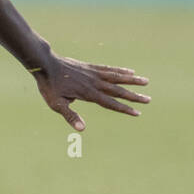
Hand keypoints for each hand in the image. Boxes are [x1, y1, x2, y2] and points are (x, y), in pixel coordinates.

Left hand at [31, 54, 149, 130]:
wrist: (45, 64)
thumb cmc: (49, 86)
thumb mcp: (57, 104)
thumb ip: (70, 116)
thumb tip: (82, 129)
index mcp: (88, 94)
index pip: (110, 103)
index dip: (124, 109)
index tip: (137, 113)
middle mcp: (94, 83)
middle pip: (118, 90)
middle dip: (134, 96)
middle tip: (148, 100)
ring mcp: (93, 73)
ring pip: (117, 77)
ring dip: (132, 80)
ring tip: (146, 81)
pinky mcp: (90, 67)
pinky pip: (108, 69)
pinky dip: (120, 71)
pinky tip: (129, 71)